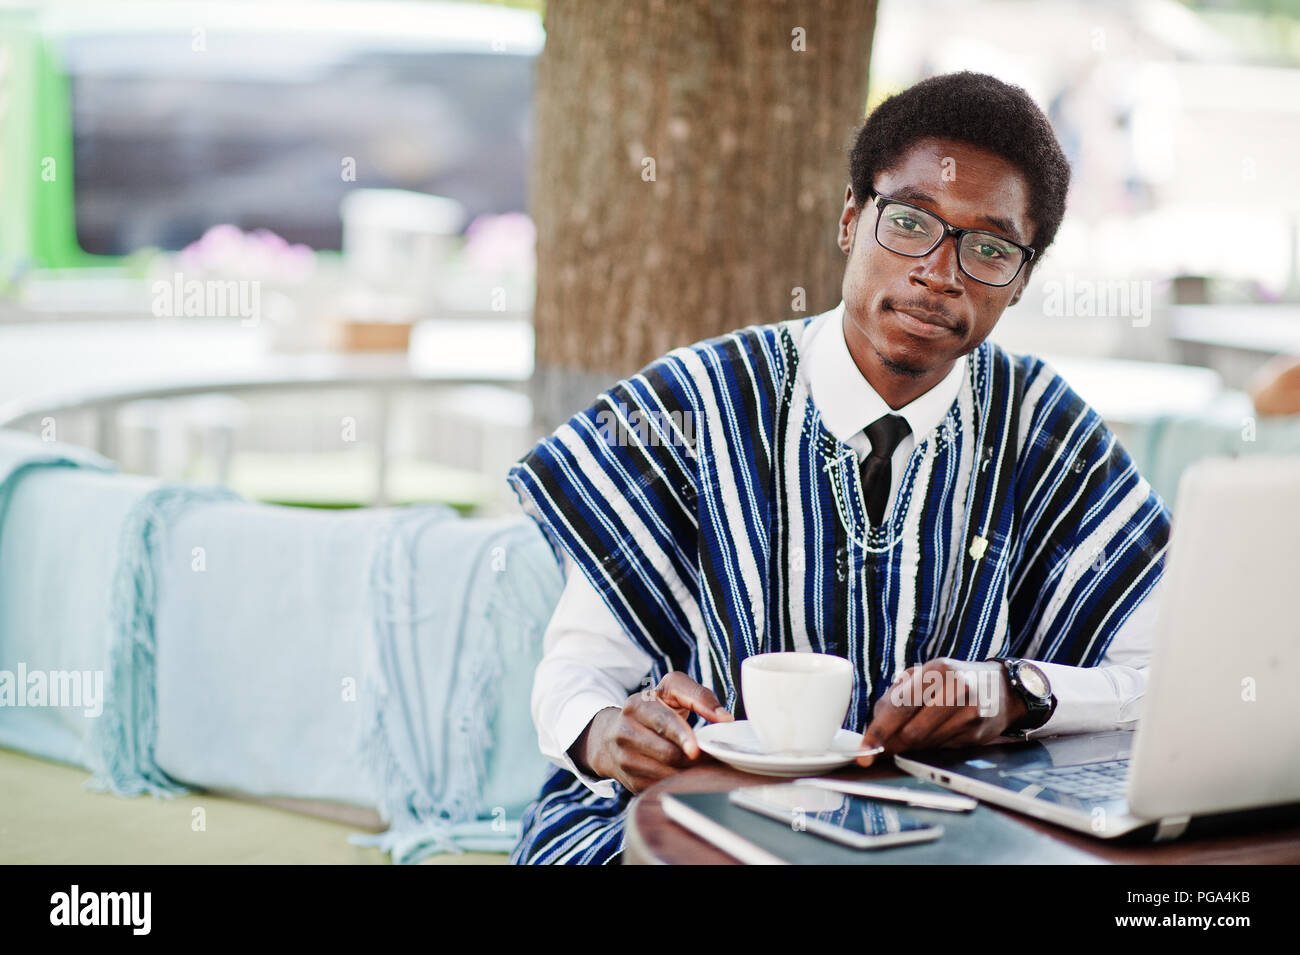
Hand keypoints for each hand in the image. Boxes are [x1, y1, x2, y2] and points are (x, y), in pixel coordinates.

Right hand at [571, 672, 733, 793]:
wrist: (611, 736)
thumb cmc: (653, 709)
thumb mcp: (670, 691)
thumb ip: (699, 696)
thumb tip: (725, 719)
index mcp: (636, 707)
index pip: (661, 722)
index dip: (681, 735)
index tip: (695, 748)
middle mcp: (625, 734)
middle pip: (668, 753)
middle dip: (696, 757)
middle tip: (715, 755)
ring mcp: (625, 761)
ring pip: (667, 774)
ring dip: (692, 773)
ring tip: (706, 764)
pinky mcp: (632, 783)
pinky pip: (664, 788)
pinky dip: (682, 784)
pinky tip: (691, 776)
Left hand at [855, 658, 1025, 766]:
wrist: (1001, 688)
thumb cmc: (953, 679)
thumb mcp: (926, 674)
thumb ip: (897, 695)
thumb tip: (875, 724)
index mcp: (938, 670)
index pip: (900, 706)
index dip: (879, 731)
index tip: (864, 750)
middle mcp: (956, 690)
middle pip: (911, 732)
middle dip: (892, 743)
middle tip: (881, 747)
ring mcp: (970, 714)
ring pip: (925, 744)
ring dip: (910, 745)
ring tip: (911, 732)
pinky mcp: (977, 734)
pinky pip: (941, 748)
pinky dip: (930, 745)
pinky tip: (934, 733)